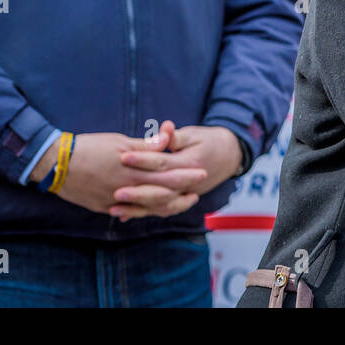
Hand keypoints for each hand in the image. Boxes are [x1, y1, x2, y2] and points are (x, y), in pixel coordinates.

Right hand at [32, 123, 208, 216]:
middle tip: (199, 190)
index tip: (202, 172)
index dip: (186, 174)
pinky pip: (130, 212)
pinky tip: (156, 209)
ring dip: (168, 205)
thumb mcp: (119, 141)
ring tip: (183, 202)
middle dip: (183, 191)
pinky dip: (145, 211)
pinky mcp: (106, 207)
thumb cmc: (89, 148)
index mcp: (133, 171)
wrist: (57, 165)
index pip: (166, 174)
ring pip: (148, 207)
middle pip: (162, 193)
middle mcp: (128, 189)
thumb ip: (145, 146)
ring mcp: (117, 201)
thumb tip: (167, 140)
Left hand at [112, 124, 243, 220]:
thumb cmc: (210, 142)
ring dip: (137, 209)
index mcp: (191, 164)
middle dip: (137, 192)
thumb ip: (176, 136)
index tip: (123, 157)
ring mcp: (186, 194)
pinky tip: (123, 216)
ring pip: (159, 206)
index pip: (163, 162)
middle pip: (160, 190)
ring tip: (114, 208)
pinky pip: (161, 210)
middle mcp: (189, 183)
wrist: (230, 156)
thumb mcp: (195, 135)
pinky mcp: (181, 199)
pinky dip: (142, 213)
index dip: (143, 160)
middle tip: (115, 191)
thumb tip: (165, 128)